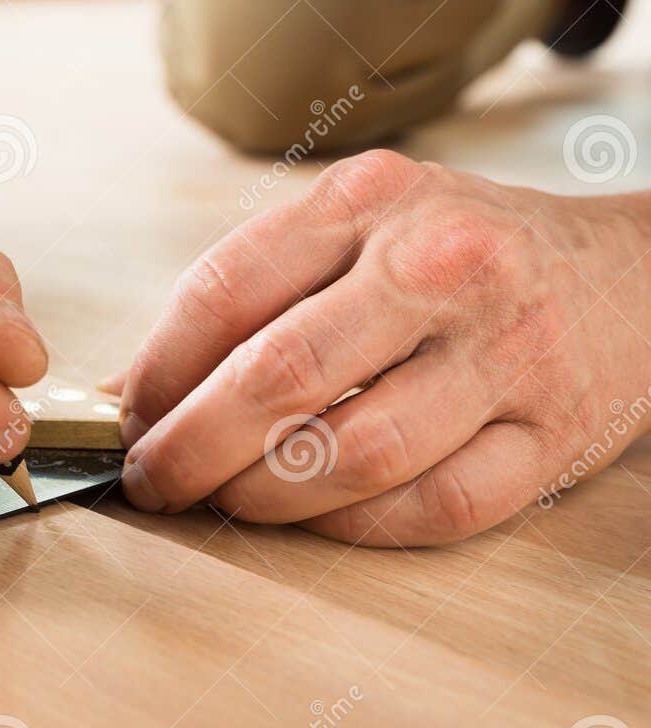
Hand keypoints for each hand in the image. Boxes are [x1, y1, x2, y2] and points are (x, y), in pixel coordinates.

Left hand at [113, 150, 650, 545]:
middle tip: (152, 482)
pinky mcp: (553, 437)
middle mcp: (440, 266)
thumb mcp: (354, 230)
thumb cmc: (459, 254)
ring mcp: (504, 352)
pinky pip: (430, 508)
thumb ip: (246, 297)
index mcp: (368, 200)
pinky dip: (351, 527)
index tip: (127, 419)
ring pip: (351, 454)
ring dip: (263, 497)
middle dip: (190, 448)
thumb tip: (131, 393)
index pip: (225, 292)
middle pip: (277, 377)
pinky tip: (312, 518)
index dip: (158, 370)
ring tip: (224, 500)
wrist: (628, 276)